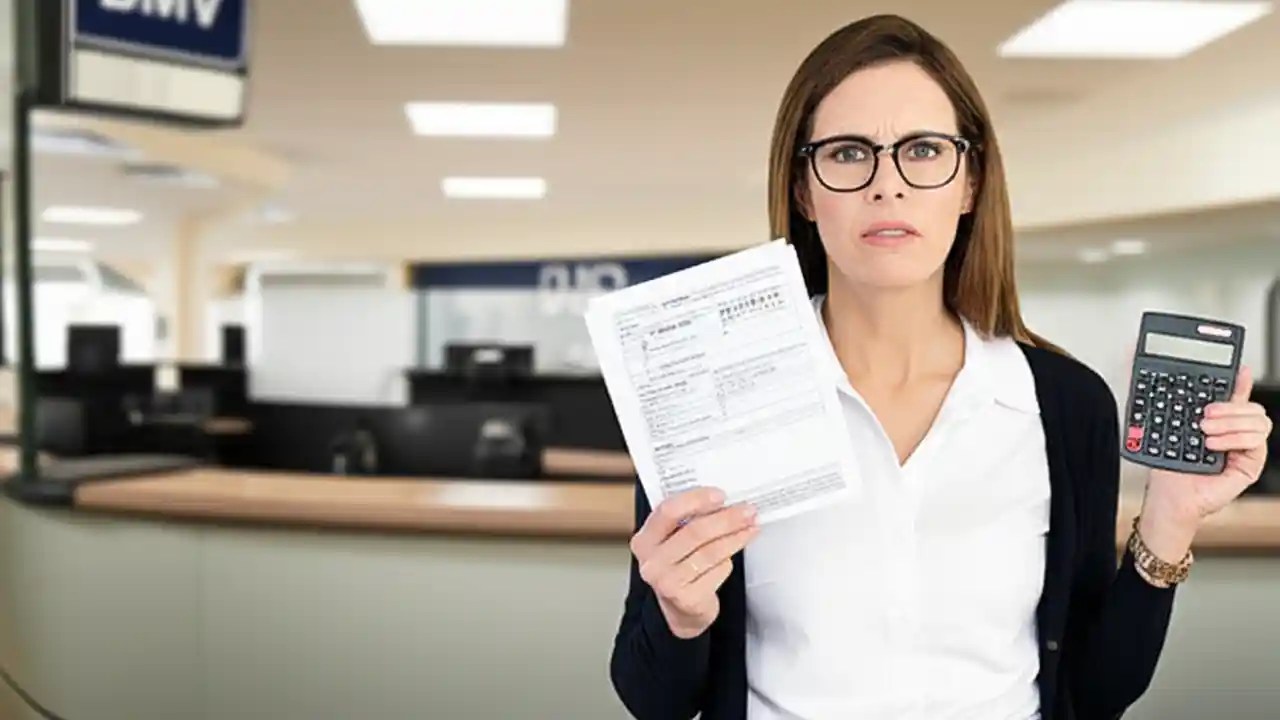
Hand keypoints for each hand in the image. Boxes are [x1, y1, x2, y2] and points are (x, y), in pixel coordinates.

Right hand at [629, 487, 758, 638]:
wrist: (679, 609)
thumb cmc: (678, 566)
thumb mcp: (671, 541)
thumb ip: (685, 520)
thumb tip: (721, 500)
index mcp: (644, 540)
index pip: (668, 511)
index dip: (696, 500)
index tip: (720, 495)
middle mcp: (652, 562)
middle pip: (694, 532)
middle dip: (726, 519)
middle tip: (747, 511)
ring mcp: (668, 583)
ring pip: (710, 552)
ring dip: (735, 537)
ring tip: (751, 527)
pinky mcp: (688, 599)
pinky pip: (718, 571)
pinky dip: (728, 561)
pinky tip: (731, 556)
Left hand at [1141, 365, 1273, 558]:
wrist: (1171, 495)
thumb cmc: (1170, 465)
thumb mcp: (1167, 427)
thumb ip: (1168, 401)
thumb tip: (1143, 368)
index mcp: (1219, 419)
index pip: (1237, 394)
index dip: (1241, 380)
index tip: (1240, 368)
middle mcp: (1235, 430)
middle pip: (1252, 405)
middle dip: (1229, 406)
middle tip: (1205, 414)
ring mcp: (1245, 446)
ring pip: (1259, 420)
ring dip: (1231, 423)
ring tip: (1205, 433)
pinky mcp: (1251, 462)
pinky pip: (1257, 441)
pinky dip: (1235, 439)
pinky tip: (1214, 445)